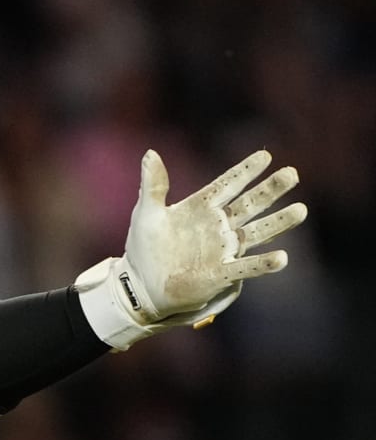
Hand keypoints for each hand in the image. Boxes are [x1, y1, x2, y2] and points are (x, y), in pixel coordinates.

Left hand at [76, 149, 306, 348]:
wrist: (140, 285)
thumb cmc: (144, 248)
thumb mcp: (146, 213)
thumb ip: (153, 185)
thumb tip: (150, 154)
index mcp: (201, 208)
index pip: (228, 185)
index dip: (245, 171)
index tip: (265, 156)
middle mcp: (217, 226)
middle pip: (249, 204)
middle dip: (270, 190)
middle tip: (292, 174)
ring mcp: (222, 249)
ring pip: (256, 232)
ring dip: (278, 222)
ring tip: (300, 210)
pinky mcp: (221, 273)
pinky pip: (246, 267)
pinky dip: (263, 263)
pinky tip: (282, 258)